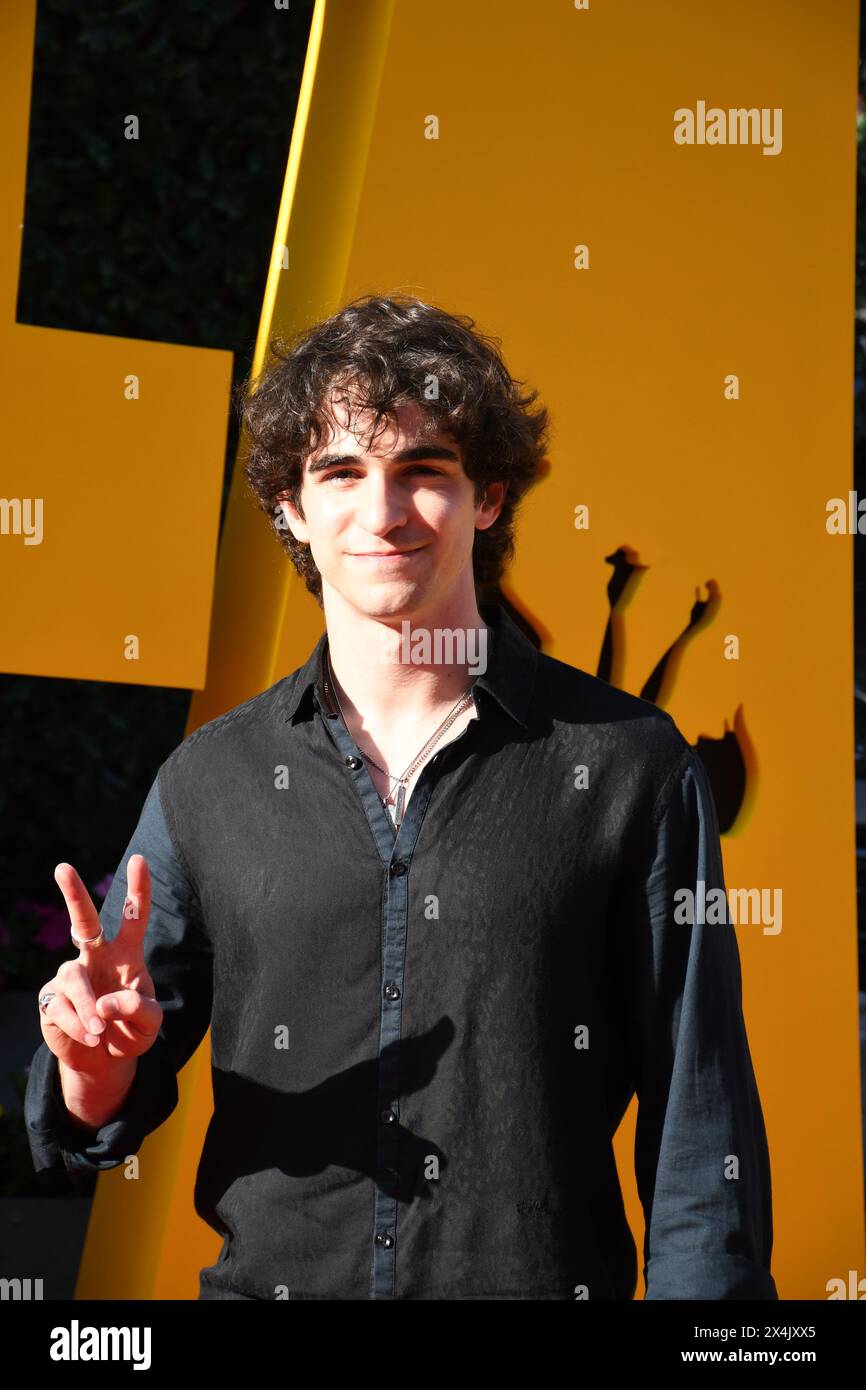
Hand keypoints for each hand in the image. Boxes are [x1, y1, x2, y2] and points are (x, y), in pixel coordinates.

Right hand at [37, 855, 162, 1079]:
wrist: (103, 1060)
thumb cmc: (131, 1030)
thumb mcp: (150, 1023)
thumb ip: (138, 1008)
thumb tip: (107, 1001)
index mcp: (126, 954)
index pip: (133, 917)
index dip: (138, 889)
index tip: (139, 859)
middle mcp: (96, 957)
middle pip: (84, 921)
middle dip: (74, 894)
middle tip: (62, 867)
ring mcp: (71, 975)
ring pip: (74, 978)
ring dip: (88, 1008)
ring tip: (99, 1031)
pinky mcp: (52, 997)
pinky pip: (62, 1008)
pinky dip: (78, 1027)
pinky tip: (88, 1037)